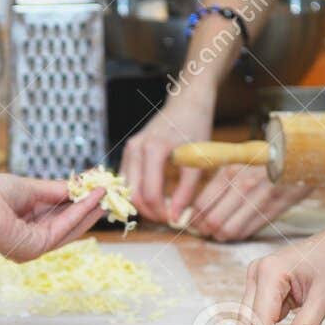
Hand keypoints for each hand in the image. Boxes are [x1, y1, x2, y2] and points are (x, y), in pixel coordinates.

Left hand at [0, 174, 104, 262]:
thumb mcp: (29, 188)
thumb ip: (55, 190)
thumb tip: (79, 186)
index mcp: (25, 223)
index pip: (56, 214)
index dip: (76, 202)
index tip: (94, 188)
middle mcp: (30, 238)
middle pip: (66, 223)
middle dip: (87, 208)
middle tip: (108, 193)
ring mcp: (33, 246)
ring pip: (68, 227)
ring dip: (89, 210)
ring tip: (106, 194)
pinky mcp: (36, 248)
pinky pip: (64, 228)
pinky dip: (80, 213)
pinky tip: (93, 199)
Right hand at [119, 96, 213, 223]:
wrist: (187, 104)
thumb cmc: (196, 129)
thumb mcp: (197, 161)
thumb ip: (186, 191)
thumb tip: (176, 218)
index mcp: (152, 149)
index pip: (149, 194)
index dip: (161, 213)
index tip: (175, 220)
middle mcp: (136, 149)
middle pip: (133, 195)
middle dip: (149, 212)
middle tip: (168, 218)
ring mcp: (129, 149)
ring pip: (127, 190)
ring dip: (142, 205)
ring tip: (163, 209)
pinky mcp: (129, 151)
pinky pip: (127, 180)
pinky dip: (138, 193)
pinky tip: (155, 198)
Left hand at [181, 166, 312, 242]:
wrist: (303, 154)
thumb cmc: (267, 156)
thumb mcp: (240, 157)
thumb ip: (220, 177)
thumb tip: (197, 204)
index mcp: (231, 171)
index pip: (202, 204)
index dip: (194, 218)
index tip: (193, 220)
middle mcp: (244, 185)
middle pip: (213, 221)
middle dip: (204, 229)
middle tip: (203, 229)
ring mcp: (261, 199)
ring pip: (229, 230)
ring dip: (219, 235)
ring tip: (217, 231)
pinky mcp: (275, 209)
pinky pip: (248, 231)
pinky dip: (237, 235)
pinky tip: (235, 230)